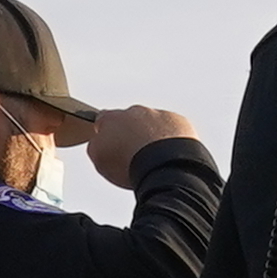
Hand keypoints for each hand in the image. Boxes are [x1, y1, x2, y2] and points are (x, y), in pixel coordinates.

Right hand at [84, 106, 201, 183]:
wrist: (164, 165)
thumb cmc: (131, 163)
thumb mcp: (99, 159)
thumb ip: (96, 145)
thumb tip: (99, 141)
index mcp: (113, 118)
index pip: (103, 119)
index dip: (105, 132)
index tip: (110, 143)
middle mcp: (136, 112)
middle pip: (131, 120)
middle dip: (132, 133)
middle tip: (135, 155)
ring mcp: (160, 115)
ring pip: (154, 123)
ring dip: (153, 136)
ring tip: (154, 159)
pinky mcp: (180, 124)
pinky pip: (174, 130)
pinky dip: (173, 140)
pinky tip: (170, 156)